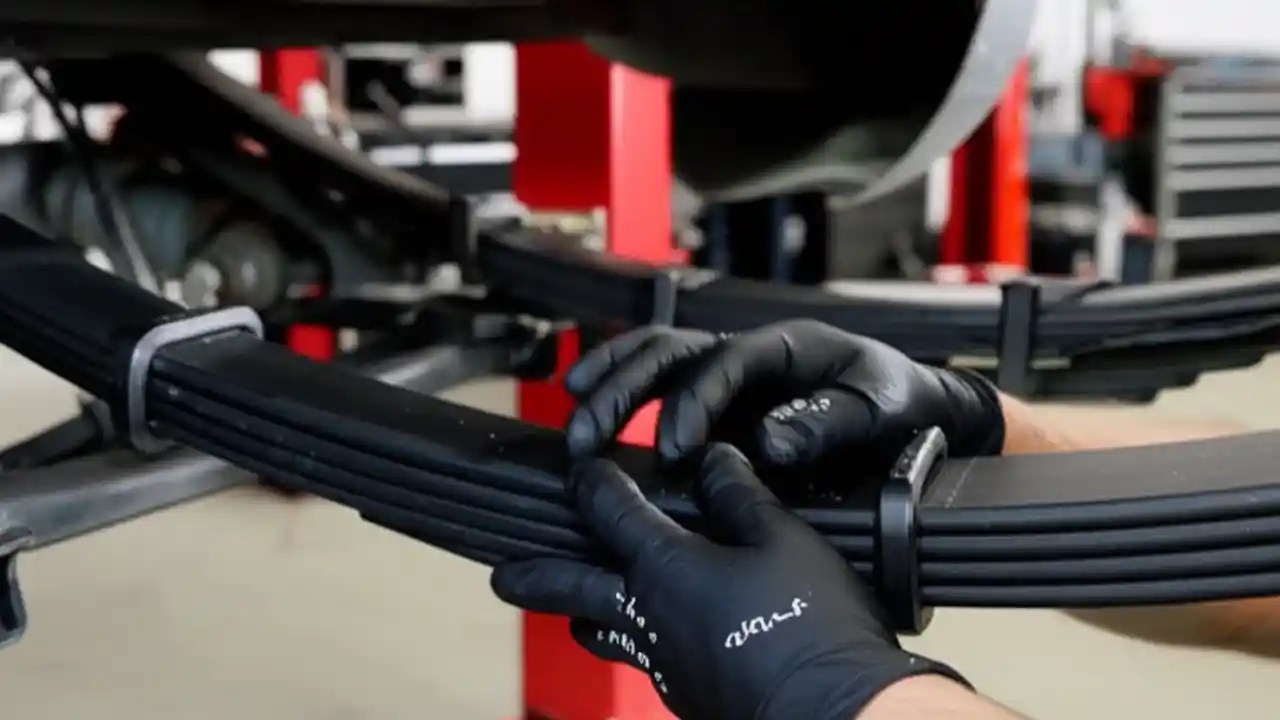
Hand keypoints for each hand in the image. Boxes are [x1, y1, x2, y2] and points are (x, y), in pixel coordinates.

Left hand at [490, 445, 964, 719]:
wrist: (838, 714)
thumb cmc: (812, 622)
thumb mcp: (784, 539)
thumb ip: (740, 495)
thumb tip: (712, 459)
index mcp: (665, 567)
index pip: (609, 512)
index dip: (591, 483)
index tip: (579, 469)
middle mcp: (649, 616)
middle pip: (573, 589)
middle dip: (535, 577)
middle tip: (501, 576)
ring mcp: (664, 663)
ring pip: (603, 634)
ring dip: (583, 615)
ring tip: (576, 609)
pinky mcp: (687, 695)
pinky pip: (642, 660)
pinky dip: (634, 641)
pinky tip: (659, 635)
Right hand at [564, 320, 1003, 467]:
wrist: (917, 410)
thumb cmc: (902, 403)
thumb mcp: (880, 409)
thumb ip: (828, 423)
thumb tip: (766, 442)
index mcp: (786, 346)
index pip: (724, 363)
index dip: (692, 403)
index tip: (672, 449)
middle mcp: (748, 353)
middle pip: (670, 351)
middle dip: (624, 389)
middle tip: (587, 434)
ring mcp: (731, 377)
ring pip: (656, 361)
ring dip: (611, 385)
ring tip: (573, 420)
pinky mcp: (722, 404)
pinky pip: (663, 390)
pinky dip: (624, 396)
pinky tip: (593, 420)